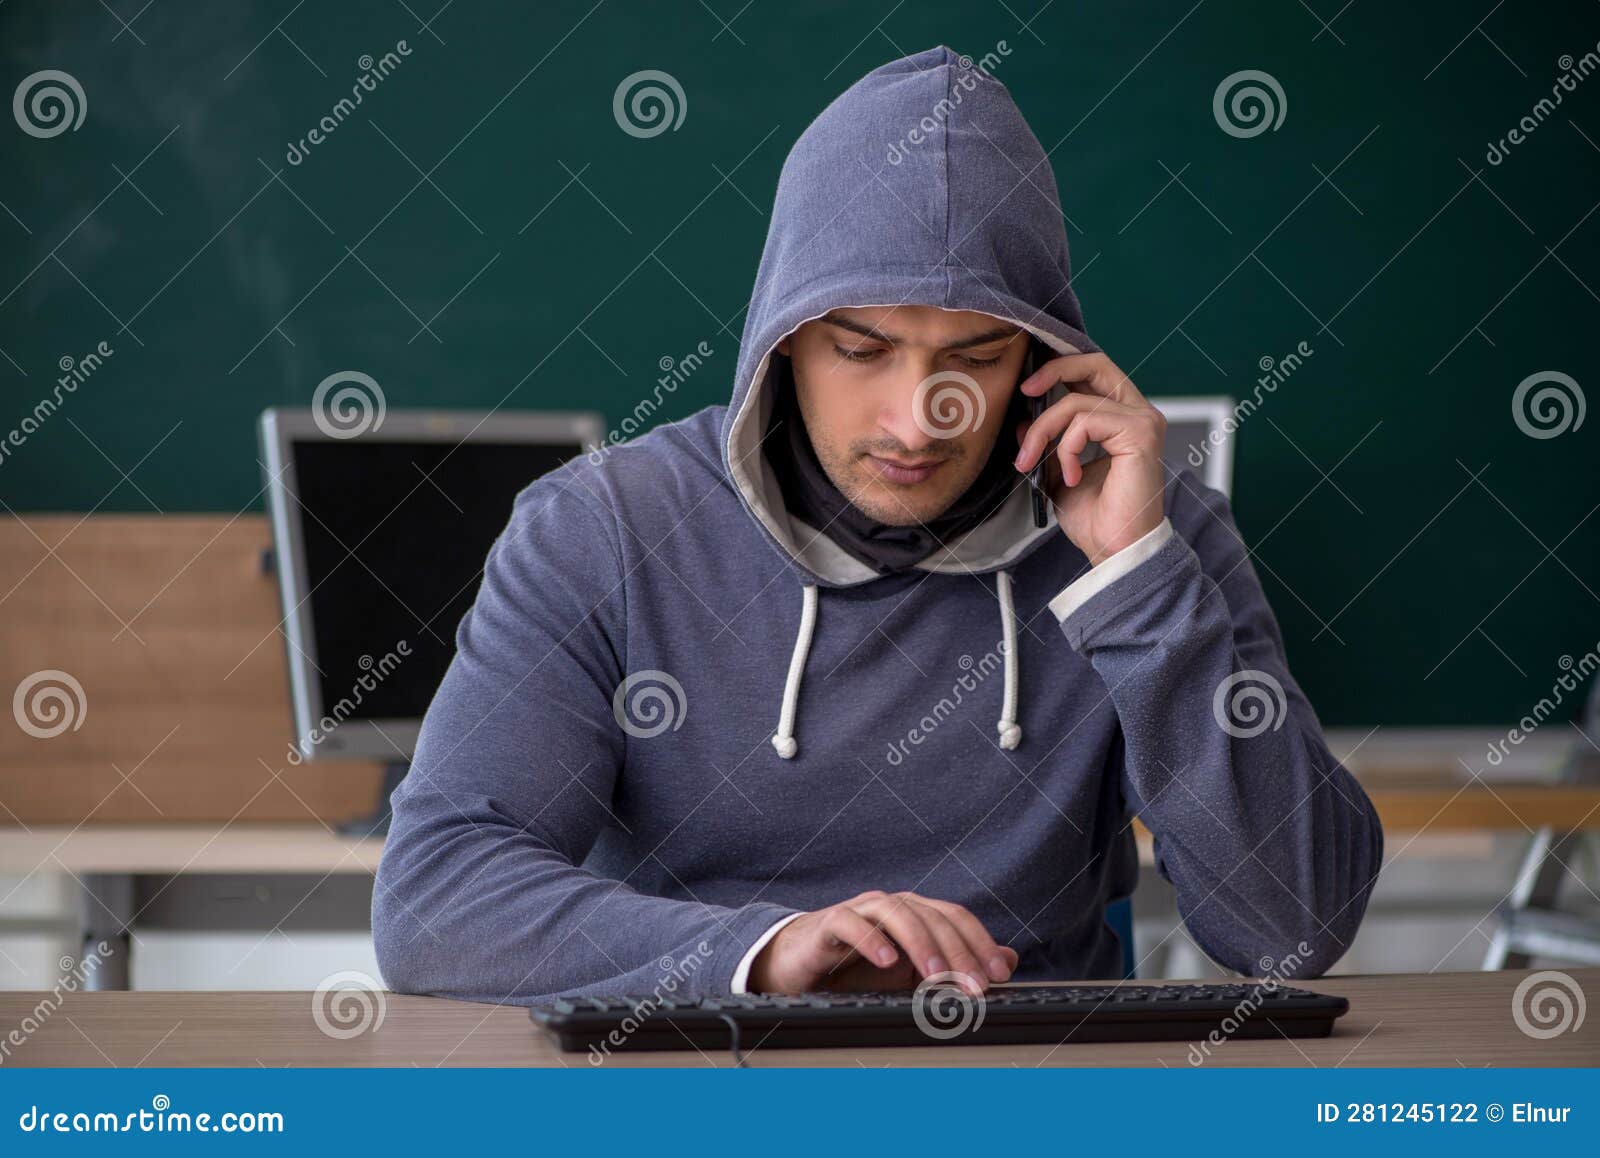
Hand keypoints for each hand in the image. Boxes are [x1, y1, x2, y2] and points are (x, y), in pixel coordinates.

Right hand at [747, 890, 1019, 994]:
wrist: (799, 965)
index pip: (955, 918)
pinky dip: (871, 939)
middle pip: (932, 917)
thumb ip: (959, 963)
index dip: (979, 943)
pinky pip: (851, 923)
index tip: (998, 975)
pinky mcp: (829, 923)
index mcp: (915, 913)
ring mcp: (861, 911)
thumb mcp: (914, 973)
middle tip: (974, 985)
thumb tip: (1009, 959)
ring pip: (897, 913)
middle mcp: (892, 906)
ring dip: (921, 943)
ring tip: (936, 973)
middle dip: (958, 952)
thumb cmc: (856, 967)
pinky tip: (886, 960)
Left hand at [1013, 351, 1165, 566]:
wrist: (1115, 550)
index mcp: (1122, 419)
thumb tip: (1022, 421)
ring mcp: (1143, 420)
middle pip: (1096, 363)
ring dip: (1043, 431)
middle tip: (1025, 389)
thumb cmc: (1096, 519)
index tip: (1027, 388)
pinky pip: (1085, 421)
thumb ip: (1046, 444)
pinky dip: (1066, 448)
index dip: (1060, 369)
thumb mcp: (1058, 474)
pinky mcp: (1140, 433)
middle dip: (1054, 369)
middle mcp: (1138, 413)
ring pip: (1077, 401)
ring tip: (1031, 463)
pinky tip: (1071, 477)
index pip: (1094, 374)